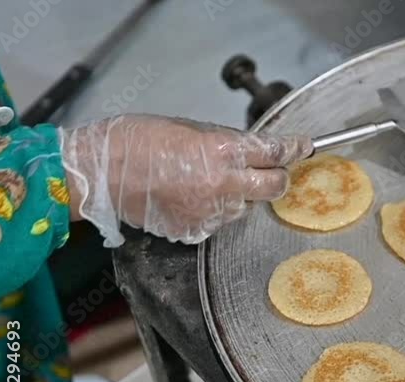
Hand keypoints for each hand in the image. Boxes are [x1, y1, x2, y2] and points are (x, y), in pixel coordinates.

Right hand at [60, 114, 311, 246]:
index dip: (294, 149)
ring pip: (246, 207)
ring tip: (207, 183)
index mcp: (221, 151)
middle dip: (278, 178)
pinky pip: (220, 222)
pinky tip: (190, 198)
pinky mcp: (197, 232)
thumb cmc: (135, 142)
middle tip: (271, 171)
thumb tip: (251, 149)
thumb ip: (225, 141)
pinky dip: (213, 211)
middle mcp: (223, 185)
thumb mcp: (188, 127)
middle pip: (275, 187)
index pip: (274, 153)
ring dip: (239, 196)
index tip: (304, 147)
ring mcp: (211, 213)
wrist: (100, 174)